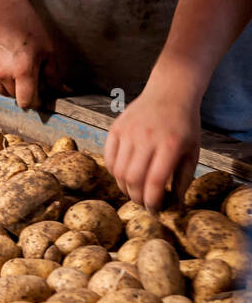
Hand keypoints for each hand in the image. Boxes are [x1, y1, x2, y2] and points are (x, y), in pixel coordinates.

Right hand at [0, 10, 60, 109]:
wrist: (1, 10)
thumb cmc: (28, 27)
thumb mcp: (48, 50)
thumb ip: (53, 75)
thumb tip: (59, 92)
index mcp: (23, 71)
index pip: (26, 103)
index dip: (35, 101)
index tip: (39, 95)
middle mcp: (3, 73)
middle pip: (14, 97)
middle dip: (23, 90)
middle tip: (29, 74)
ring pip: (1, 90)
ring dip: (10, 85)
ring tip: (15, 65)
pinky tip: (3, 61)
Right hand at [104, 82, 200, 210]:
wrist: (170, 92)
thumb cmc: (184, 125)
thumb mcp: (193, 151)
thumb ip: (184, 179)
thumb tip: (175, 205)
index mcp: (170, 145)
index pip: (154, 181)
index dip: (152, 201)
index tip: (154, 210)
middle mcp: (147, 138)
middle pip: (133, 179)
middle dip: (137, 198)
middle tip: (144, 202)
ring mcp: (128, 132)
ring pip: (118, 171)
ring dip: (124, 187)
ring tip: (134, 190)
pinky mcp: (116, 128)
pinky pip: (109, 158)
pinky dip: (114, 172)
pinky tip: (124, 175)